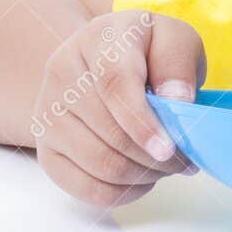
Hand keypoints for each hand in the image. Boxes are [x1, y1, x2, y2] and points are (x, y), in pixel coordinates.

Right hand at [30, 9, 204, 208]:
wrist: (105, 62)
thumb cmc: (147, 52)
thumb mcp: (174, 39)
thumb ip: (177, 62)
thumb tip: (175, 101)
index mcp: (97, 39)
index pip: (114, 84)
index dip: (143, 122)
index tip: (170, 148)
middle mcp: (61, 73)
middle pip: (109, 132)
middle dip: (156, 156)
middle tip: (185, 159)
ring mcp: (47, 112)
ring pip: (99, 164)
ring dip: (143, 175)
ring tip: (167, 166)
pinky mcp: (46, 149)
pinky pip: (84, 187)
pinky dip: (122, 192)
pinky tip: (142, 178)